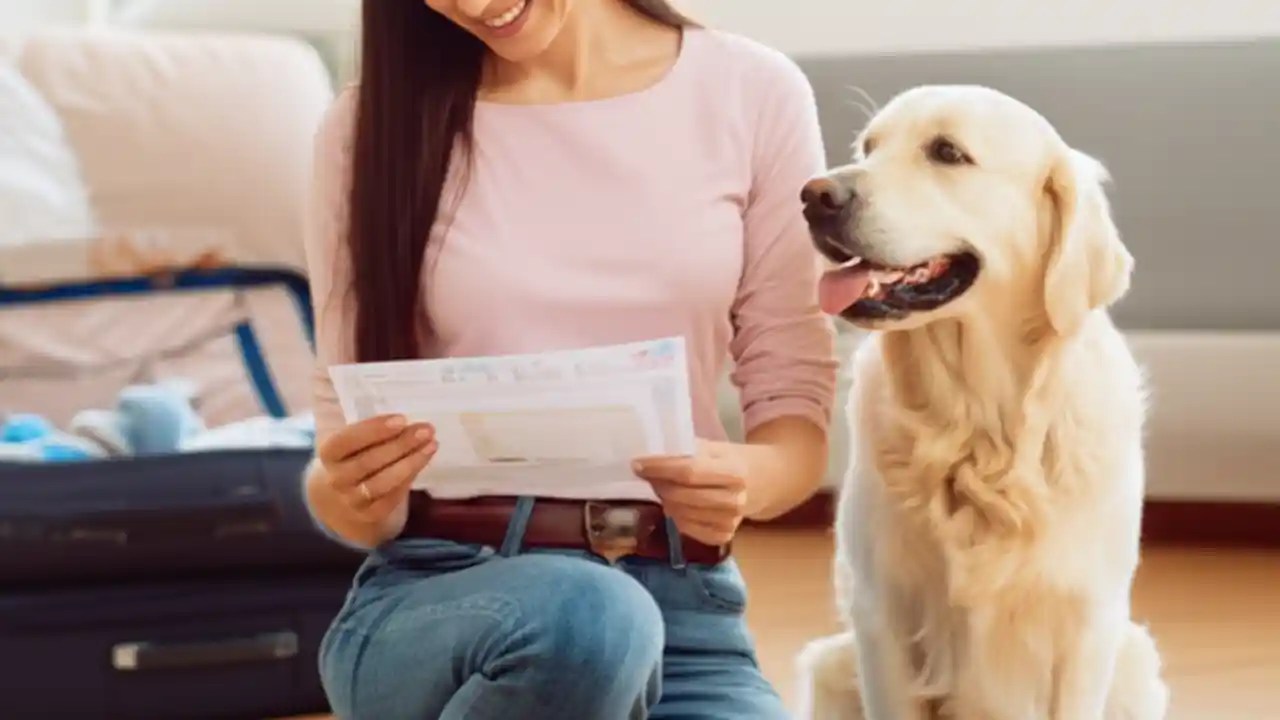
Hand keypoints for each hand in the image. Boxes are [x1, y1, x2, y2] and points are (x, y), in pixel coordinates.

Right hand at [315, 414, 436, 525]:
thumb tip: (394, 402)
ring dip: (411, 462)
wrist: (341, 495)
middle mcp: (337, 479)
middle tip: (426, 429)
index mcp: (328, 453)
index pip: (346, 440)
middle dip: (401, 444)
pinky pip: (393, 497)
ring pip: (383, 482)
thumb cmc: (353, 454)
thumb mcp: (350, 437)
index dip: (374, 430)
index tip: (401, 419)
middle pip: (369, 461)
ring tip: (431, 444)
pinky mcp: (370, 514)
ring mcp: (352, 500)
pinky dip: (410, 478)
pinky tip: (423, 460)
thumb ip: (366, 421)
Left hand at [632, 440, 750, 545]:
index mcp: (734, 471)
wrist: (756, 482)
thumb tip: (649, 454)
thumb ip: (685, 449)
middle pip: (683, 495)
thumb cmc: (726, 461)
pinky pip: (689, 530)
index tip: (637, 464)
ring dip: (666, 501)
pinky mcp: (724, 536)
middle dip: (659, 485)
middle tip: (647, 476)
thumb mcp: (712, 448)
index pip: (688, 471)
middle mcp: (735, 499)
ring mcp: (731, 521)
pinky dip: (677, 518)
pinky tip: (676, 507)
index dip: (659, 468)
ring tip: (663, 489)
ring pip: (683, 514)